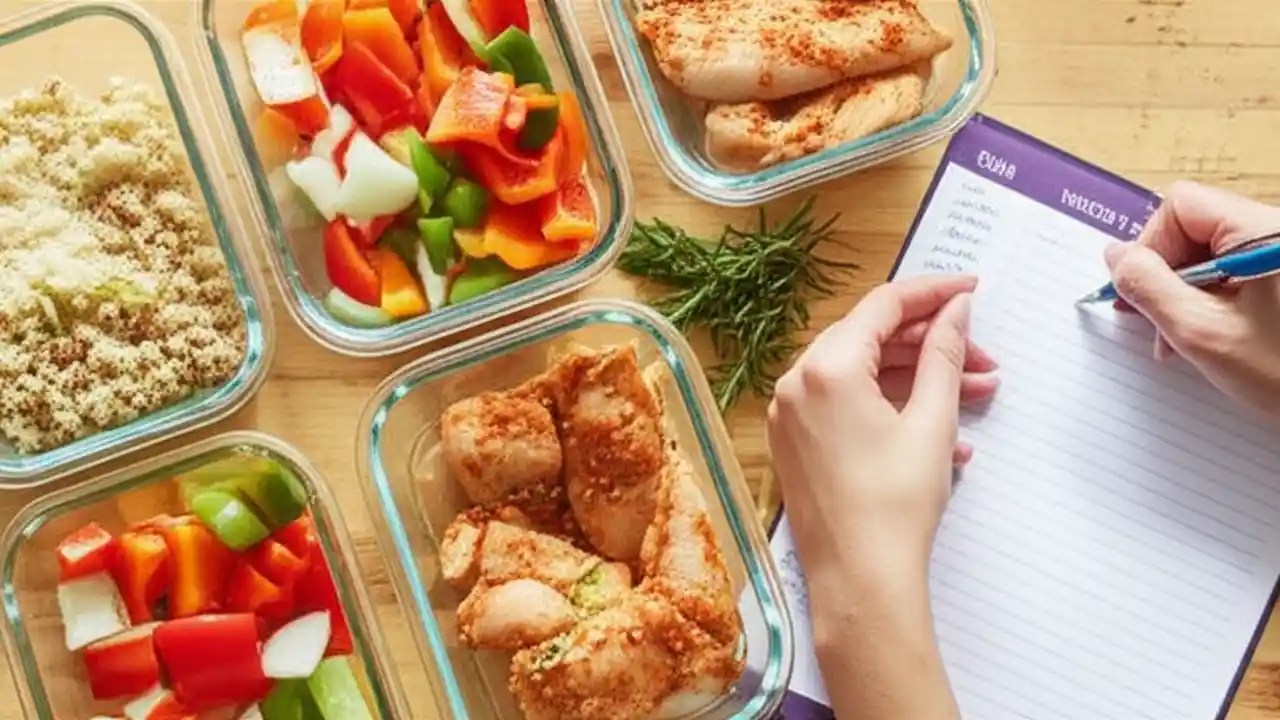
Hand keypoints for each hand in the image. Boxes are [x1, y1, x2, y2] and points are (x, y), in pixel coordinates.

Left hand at [766, 275, 995, 719]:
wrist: (860, 581)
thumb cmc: (895, 505)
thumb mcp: (931, 422)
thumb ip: (944, 354)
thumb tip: (956, 309)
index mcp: (827, 368)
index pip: (884, 305)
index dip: (933, 292)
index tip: (972, 289)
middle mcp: (797, 382)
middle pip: (872, 339)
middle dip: (934, 345)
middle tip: (985, 359)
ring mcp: (791, 414)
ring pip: (863, 374)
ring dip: (920, 379)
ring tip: (978, 395)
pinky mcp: (796, 442)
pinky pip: (847, 406)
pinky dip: (892, 408)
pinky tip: (944, 436)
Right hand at [1106, 182, 1279, 420]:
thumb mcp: (1201, 333)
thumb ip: (1148, 287)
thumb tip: (1116, 257)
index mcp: (1262, 231)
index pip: (1181, 206)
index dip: (1150, 246)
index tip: (1140, 292)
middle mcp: (1275, 232)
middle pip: (1195, 227)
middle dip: (1165, 274)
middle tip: (1155, 322)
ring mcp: (1279, 254)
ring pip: (1210, 253)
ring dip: (1185, 292)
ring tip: (1181, 339)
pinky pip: (1233, 271)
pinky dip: (1211, 300)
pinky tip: (1209, 335)